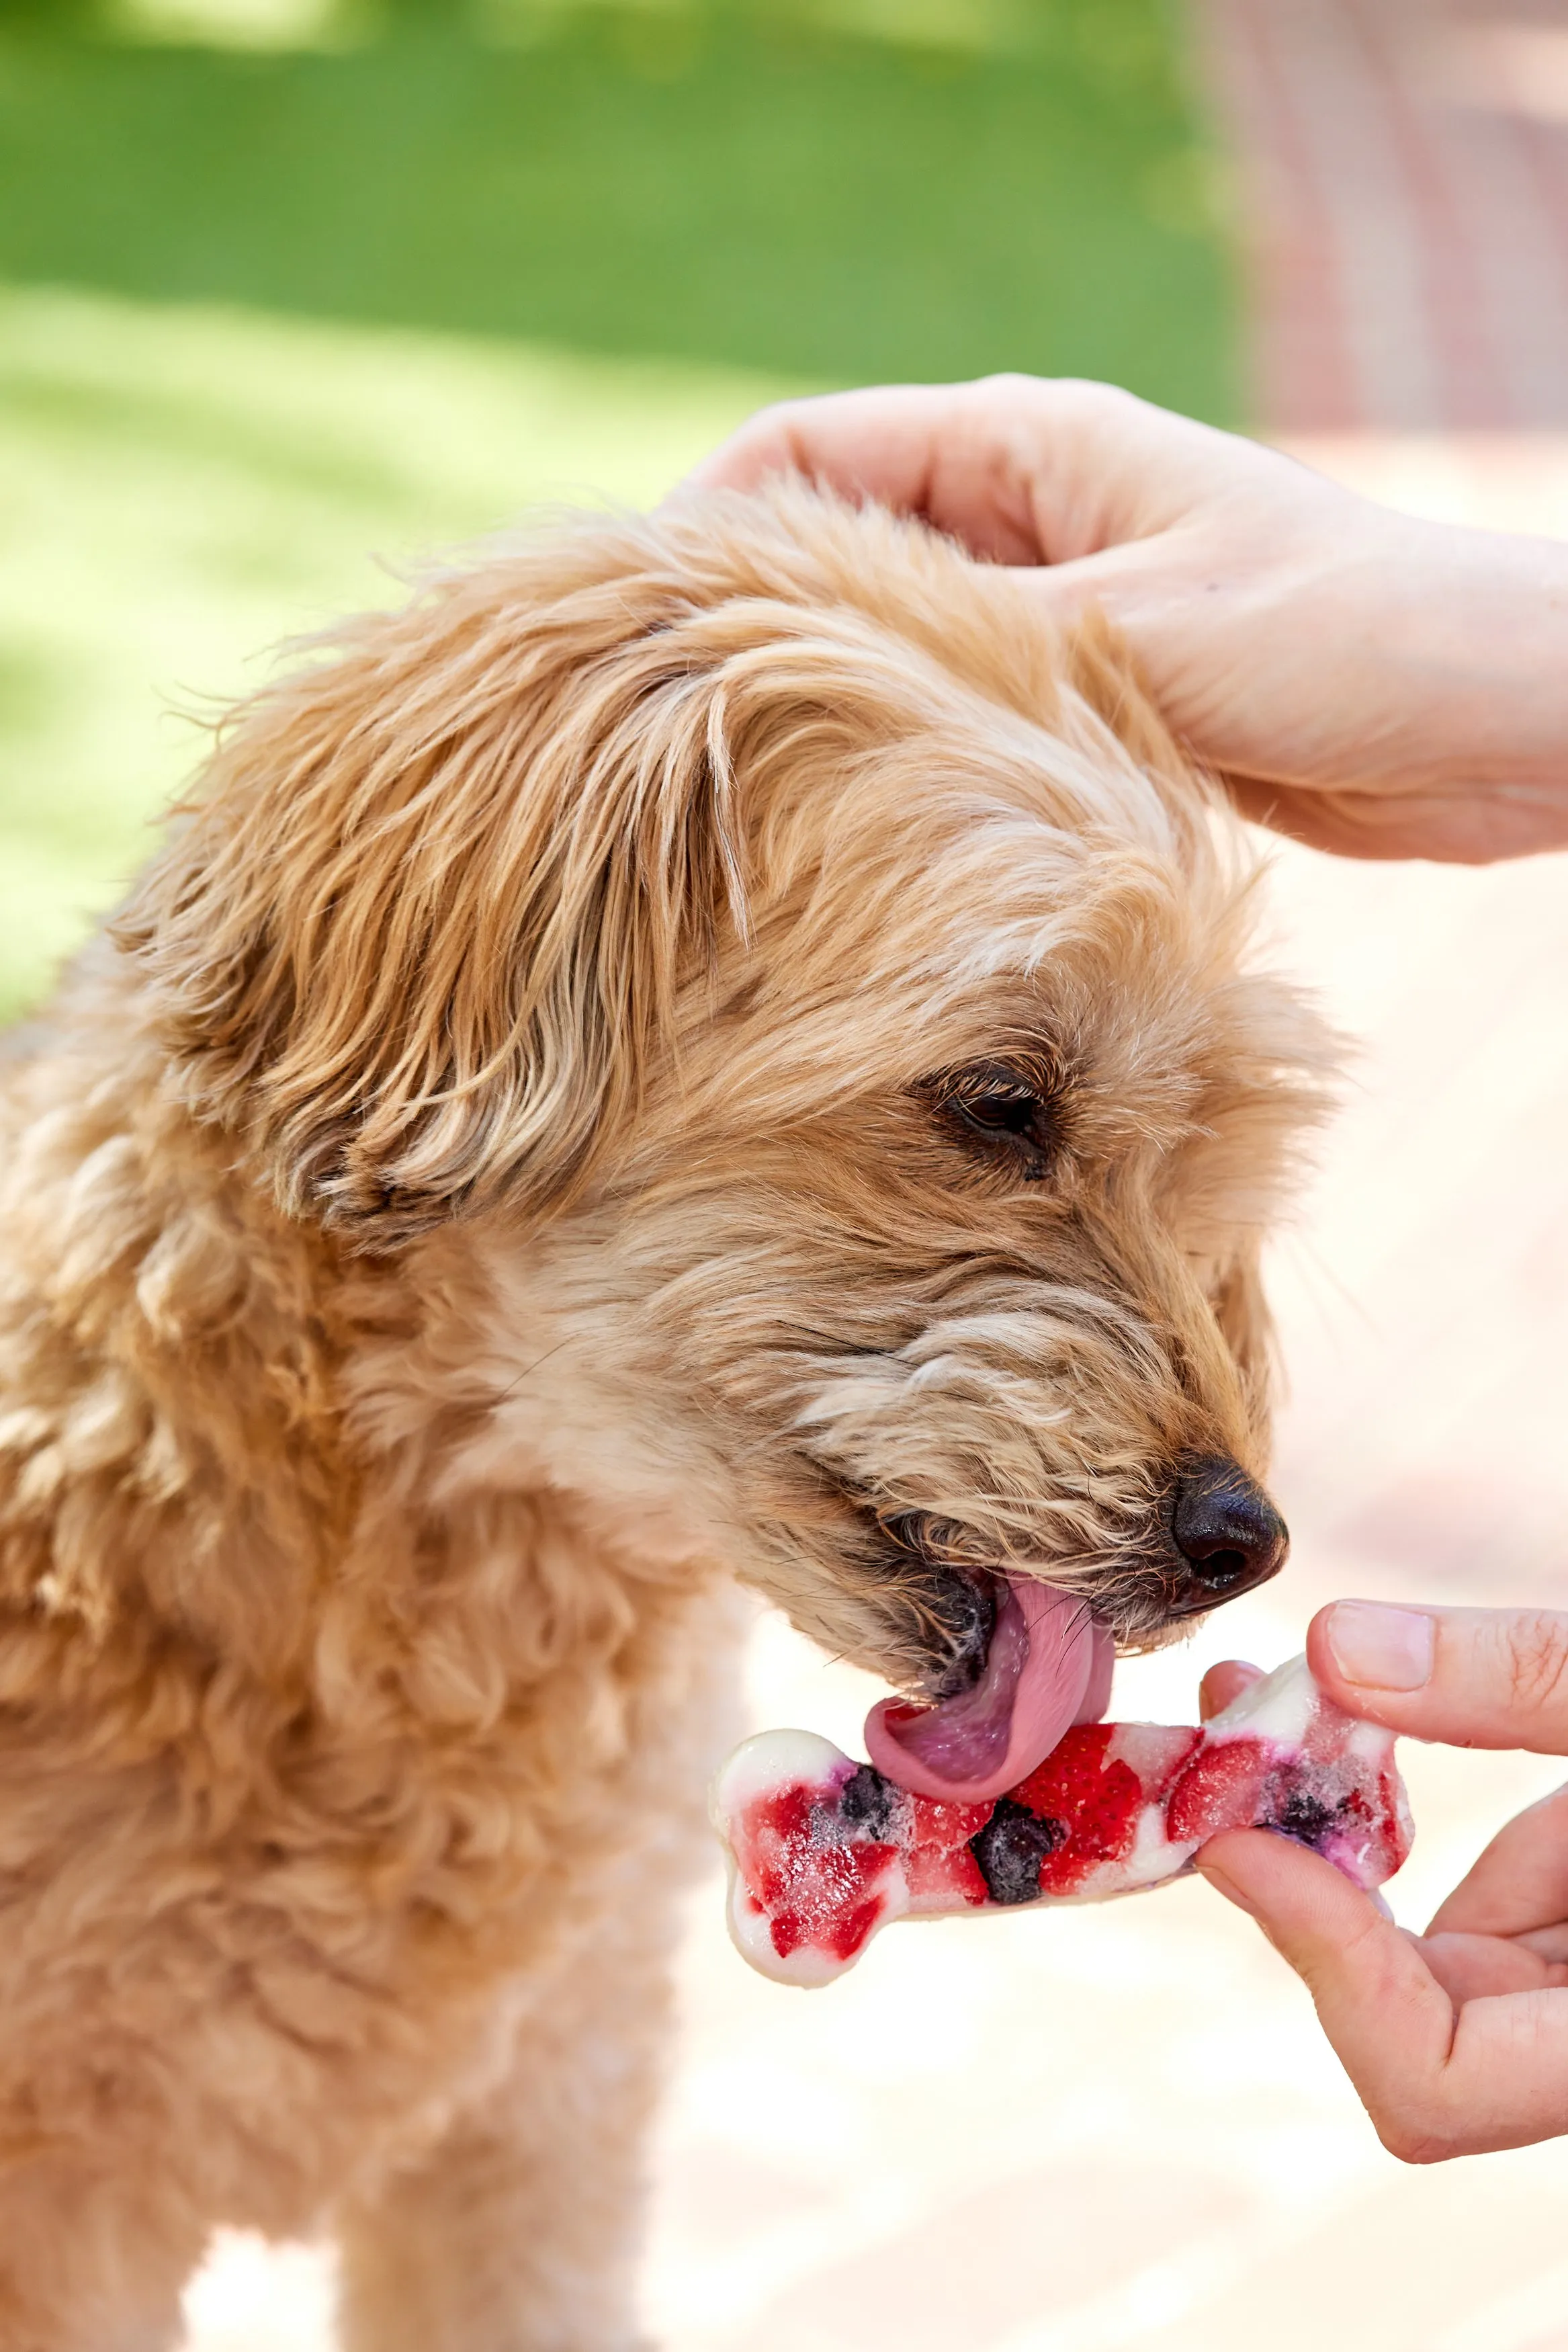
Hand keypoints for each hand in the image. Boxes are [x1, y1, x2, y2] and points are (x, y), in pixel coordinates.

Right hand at [686, 377, 1567, 862]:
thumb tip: (808, 660)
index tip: (634, 620)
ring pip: (895, 646)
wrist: (1486, 721)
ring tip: (736, 790)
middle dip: (752, 626)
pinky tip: (856, 826)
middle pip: (836, 550)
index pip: (807, 451)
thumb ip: (963, 634)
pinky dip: (909, 759)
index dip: (705, 522)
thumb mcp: (1123, 628)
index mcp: (1024, 443)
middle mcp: (1027, 514)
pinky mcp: (1089, 699)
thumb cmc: (1330, 637)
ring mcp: (1055, 608)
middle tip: (660, 728)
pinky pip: (961, 718)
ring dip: (831, 705)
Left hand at [1196, 1605, 1567, 2160]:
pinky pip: (1490, 1906)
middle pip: (1415, 2019)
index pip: (1439, 2081)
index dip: (1331, 1971)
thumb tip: (1338, 1647)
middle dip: (1307, 1882)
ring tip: (1262, 1703)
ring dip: (1340, 1839)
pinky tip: (1350, 1714)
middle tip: (1226, 1736)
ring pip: (1440, 1953)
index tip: (1246, 1838)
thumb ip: (1525, 1677)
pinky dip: (1411, 1820)